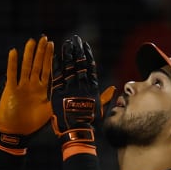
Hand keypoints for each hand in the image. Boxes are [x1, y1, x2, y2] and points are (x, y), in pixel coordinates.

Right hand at [0, 36, 55, 148]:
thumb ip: (57, 100)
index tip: (54, 45)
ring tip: (32, 41)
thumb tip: (71, 93)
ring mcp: (22, 86)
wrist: (17, 132)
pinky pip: (12, 74)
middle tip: (44, 38)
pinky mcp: (11, 89)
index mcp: (42, 90)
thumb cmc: (32, 123)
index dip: (50, 58)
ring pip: (26, 67)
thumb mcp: (49, 110)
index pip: (47, 70)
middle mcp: (32, 85)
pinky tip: (14, 52)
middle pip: (37, 64)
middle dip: (41, 52)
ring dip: (29, 54)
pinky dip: (13, 64)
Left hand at [50, 34, 115, 156]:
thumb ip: (106, 97)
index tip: (85, 45)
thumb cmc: (89, 121)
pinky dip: (57, 65)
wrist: (77, 131)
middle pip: (79, 63)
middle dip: (77, 50)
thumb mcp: (100, 108)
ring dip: (68, 54)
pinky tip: (56, 56)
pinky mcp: (59, 92)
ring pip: (69, 67)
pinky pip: (58, 76)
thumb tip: (114, 88)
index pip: (90, 67)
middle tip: (75, 39)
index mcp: (92, 87)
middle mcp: (82, 85)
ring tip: (67, 43)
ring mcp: (70, 87)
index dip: (87, 55)